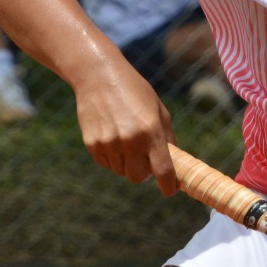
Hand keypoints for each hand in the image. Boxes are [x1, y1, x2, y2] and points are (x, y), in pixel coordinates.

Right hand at [71, 61, 178, 193]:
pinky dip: (110, 156)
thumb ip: (167, 137)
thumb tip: (173, 163)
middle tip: (143, 159)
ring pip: (120, 171)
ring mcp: (109, 143)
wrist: (98, 76)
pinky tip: (111, 135)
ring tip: (124, 138)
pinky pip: (105, 163)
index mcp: (151, 131)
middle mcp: (130, 140)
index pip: (163, 170)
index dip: (168, 186)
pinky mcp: (92, 144)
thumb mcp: (158, 109)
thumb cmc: (134, 91)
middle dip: (143, 173)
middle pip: (138, 177)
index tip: (169, 190)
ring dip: (125, 162)